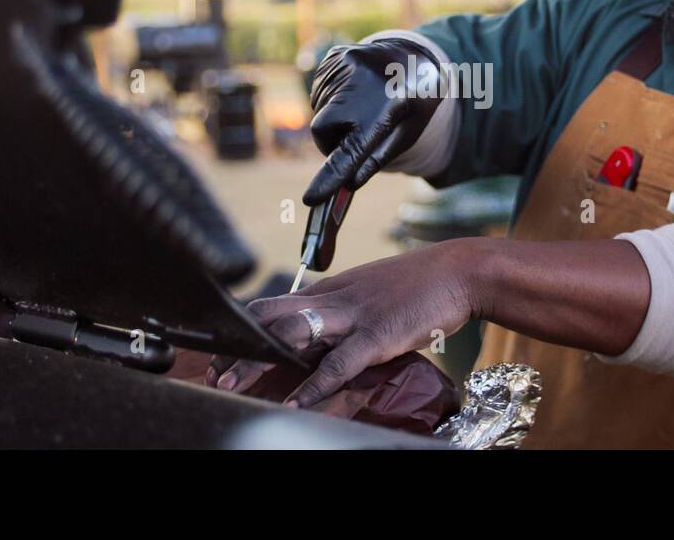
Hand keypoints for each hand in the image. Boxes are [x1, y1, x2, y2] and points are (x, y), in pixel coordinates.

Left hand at [215, 239, 481, 407]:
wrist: (461, 272)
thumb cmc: (419, 285)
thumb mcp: (371, 292)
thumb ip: (342, 311)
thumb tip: (320, 335)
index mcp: (331, 289)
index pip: (274, 302)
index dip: (244, 325)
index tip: (220, 347)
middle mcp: (334, 298)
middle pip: (271, 316)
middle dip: (238, 344)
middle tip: (212, 372)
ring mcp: (354, 315)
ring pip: (293, 333)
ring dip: (259, 361)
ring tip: (232, 385)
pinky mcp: (378, 335)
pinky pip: (338, 363)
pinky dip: (313, 385)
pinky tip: (295, 402)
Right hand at [303, 38, 442, 204]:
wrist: (419, 54)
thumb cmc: (416, 102)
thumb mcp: (408, 133)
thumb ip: (378, 157)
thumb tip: (348, 183)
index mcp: (387, 108)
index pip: (351, 150)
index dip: (331, 176)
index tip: (311, 199)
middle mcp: (362, 83)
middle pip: (323, 131)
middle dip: (333, 140)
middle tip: (357, 133)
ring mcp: (345, 64)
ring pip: (319, 112)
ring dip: (334, 119)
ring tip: (363, 106)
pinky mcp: (334, 57)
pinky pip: (320, 93)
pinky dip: (332, 101)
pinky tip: (356, 92)